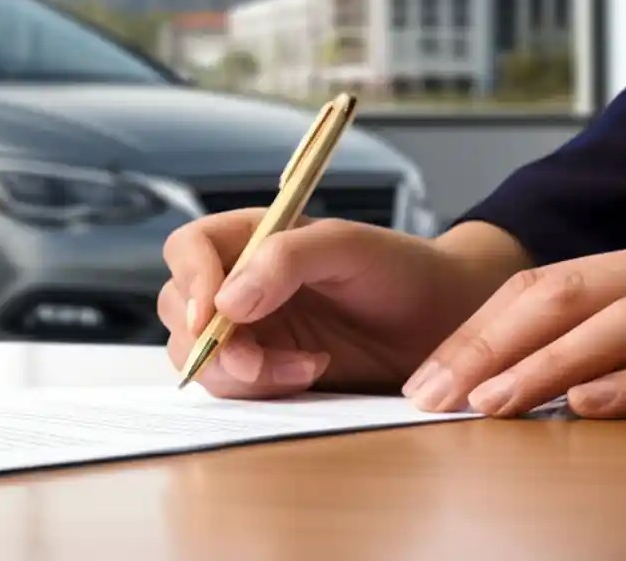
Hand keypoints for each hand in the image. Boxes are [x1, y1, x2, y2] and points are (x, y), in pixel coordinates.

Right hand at [159, 213, 526, 398]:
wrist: (445, 322)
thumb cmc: (402, 270)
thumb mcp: (349, 248)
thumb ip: (286, 259)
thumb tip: (227, 301)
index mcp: (251, 237)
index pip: (188, 249)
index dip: (191, 281)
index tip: (213, 316)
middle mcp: (239, 281)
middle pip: (180, 308)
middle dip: (211, 341)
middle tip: (257, 361)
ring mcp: (250, 328)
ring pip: (199, 355)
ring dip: (240, 371)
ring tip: (304, 368)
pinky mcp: (265, 369)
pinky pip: (233, 386)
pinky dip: (262, 388)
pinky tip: (312, 374)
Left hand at [404, 228, 625, 417]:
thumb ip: (603, 324)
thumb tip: (510, 374)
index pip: (540, 288)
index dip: (477, 332)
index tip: (425, 379)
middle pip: (565, 296)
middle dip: (490, 346)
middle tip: (434, 396)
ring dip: (551, 363)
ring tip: (490, 401)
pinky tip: (587, 406)